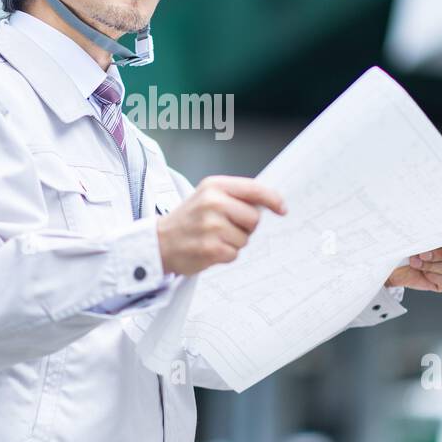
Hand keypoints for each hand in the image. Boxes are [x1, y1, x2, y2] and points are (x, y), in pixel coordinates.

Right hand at [157, 176, 286, 275]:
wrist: (159, 242)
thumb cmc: (188, 220)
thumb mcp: (207, 196)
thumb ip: (234, 196)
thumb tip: (268, 204)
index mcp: (214, 186)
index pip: (254, 189)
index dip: (273, 199)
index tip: (282, 209)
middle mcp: (213, 203)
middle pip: (254, 218)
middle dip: (246, 226)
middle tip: (225, 227)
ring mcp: (211, 226)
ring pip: (245, 239)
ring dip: (234, 242)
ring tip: (213, 238)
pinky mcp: (211, 248)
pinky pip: (235, 253)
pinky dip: (225, 255)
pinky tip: (209, 248)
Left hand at [385, 223, 441, 292]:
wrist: (393, 265)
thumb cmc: (402, 245)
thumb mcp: (409, 234)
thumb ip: (420, 229)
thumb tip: (424, 226)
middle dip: (440, 254)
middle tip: (422, 254)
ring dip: (432, 266)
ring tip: (415, 262)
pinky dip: (434, 277)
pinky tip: (423, 273)